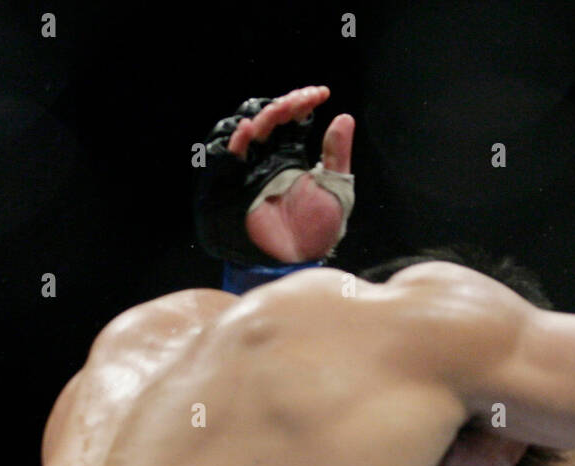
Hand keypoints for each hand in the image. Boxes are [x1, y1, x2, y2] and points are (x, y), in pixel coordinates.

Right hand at [228, 86, 355, 262]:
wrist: (297, 261)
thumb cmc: (317, 232)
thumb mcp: (337, 190)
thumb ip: (338, 155)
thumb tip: (344, 117)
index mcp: (291, 157)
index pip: (292, 119)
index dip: (303, 102)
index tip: (322, 94)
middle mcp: (268, 159)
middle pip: (269, 119)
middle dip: (285, 105)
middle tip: (303, 100)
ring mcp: (250, 171)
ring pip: (249, 131)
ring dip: (265, 116)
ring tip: (284, 109)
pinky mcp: (234, 186)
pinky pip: (229, 158)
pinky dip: (238, 141)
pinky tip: (252, 128)